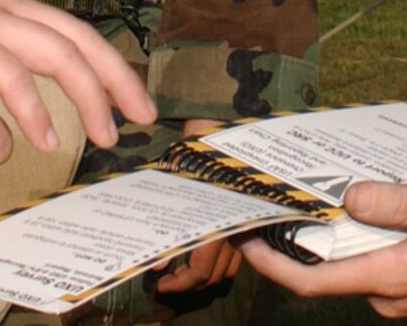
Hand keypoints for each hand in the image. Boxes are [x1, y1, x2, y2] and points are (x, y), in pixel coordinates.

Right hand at [0, 0, 155, 162]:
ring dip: (89, 94)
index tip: (127, 104)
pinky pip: (9, 72)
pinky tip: (45, 137)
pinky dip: (33, 106)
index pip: (67, 35)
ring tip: (107, 133)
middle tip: (142, 116)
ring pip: (56, 51)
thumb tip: (7, 149)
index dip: (103, 67)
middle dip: (116, 77)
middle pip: (77, 37)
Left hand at [155, 119, 243, 293]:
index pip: (200, 270)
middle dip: (190, 283)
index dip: (179, 283)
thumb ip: (166, 225)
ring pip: (229, 267)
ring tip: (184, 268)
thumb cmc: (196, 148)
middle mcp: (235, 228)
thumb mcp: (173, 181)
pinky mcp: (250, 216)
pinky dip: (220, 258)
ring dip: (206, 273)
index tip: (160, 284)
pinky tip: (203, 250)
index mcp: (216, 222)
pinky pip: (239, 251)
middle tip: (168, 279)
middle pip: (215, 275)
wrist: (224, 123)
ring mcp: (246, 223)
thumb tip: (157, 264)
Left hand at [237, 182, 406, 318]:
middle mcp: (390, 294)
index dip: (270, 262)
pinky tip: (362, 201)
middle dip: (297, 234)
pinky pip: (375, 259)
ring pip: (351, 261)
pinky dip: (360, 234)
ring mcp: (403, 293)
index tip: (242, 235)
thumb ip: (401, 204)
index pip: (311, 282)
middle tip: (276, 192)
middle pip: (326, 269)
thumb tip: (350, 195)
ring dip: (331, 230)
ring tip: (315, 187)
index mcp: (392, 277)